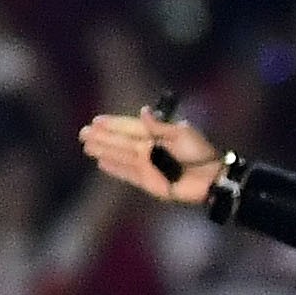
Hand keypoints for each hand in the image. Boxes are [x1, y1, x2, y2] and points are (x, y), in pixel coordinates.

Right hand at [78, 110, 221, 204]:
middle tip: (83, 133)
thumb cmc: (201, 153)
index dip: (112, 124)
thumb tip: (142, 111)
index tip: (96, 121)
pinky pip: (128, 175)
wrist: (213, 178)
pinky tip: (102, 164)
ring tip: (87, 147)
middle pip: (120, 142)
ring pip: (120, 157)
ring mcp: (148, 166)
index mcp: (156, 134)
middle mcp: (149, 149)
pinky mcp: (149, 183)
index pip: (128, 127)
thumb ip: (160, 126)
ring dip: (104, 152)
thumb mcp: (182, 134)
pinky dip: (115, 170)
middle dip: (102, 137)